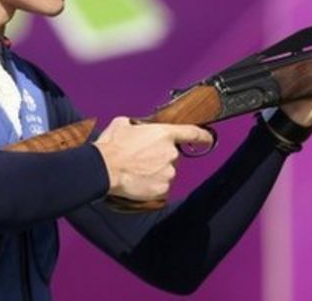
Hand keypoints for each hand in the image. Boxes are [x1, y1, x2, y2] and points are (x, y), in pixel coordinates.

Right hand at [93, 118, 213, 201]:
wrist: (103, 169)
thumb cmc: (111, 147)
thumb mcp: (123, 123)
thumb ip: (138, 124)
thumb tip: (137, 127)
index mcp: (164, 134)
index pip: (192, 133)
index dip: (203, 135)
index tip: (208, 138)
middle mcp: (170, 153)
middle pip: (171, 155)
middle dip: (158, 156)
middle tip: (140, 157)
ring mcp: (167, 172)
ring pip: (165, 171)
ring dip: (154, 171)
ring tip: (135, 169)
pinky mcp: (162, 188)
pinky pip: (160, 186)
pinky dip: (151, 184)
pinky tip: (138, 180)